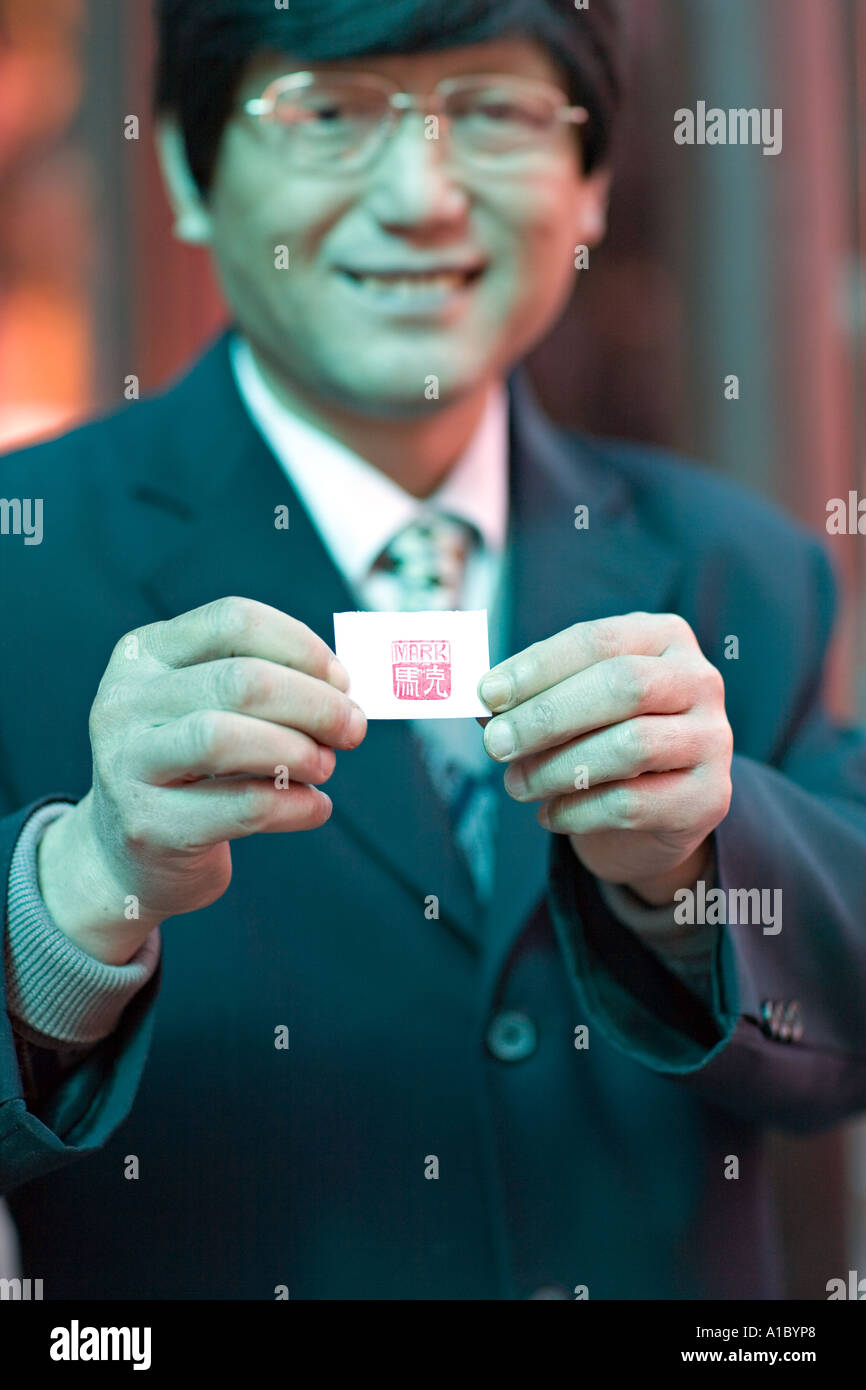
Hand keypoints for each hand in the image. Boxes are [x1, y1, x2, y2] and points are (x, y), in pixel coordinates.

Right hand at [38, 597, 365, 962]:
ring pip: (225, 738)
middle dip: (315, 704)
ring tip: (326, 767)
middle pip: (241, 681)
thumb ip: (267, 686)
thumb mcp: (210, 708)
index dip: (301, 647)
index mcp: (145, 653)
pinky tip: (315, 807)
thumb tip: (344, 688)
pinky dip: (296, 806)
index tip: (341, 680)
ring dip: (299, 752)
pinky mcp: (148, 827)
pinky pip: (241, 807)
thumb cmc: (194, 767)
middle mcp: (124, 701)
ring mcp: (126, 764)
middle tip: (353, 729)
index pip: (234, 621)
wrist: (136, 853)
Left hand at [478, 612, 732, 904]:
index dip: (540, 666)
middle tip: (494, 744)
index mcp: (664, 637)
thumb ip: (532, 699)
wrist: (657, 814)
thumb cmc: (603, 740)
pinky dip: (578, 810)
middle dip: (548, 716)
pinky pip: (634, 803)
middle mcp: (700, 680)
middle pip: (622, 686)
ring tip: (516, 785)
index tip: (487, 693)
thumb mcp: (572, 707)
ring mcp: (714, 739)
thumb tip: (482, 703)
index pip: (598, 641)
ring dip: (558, 768)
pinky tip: (549, 815)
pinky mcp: (710, 797)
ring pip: (631, 746)